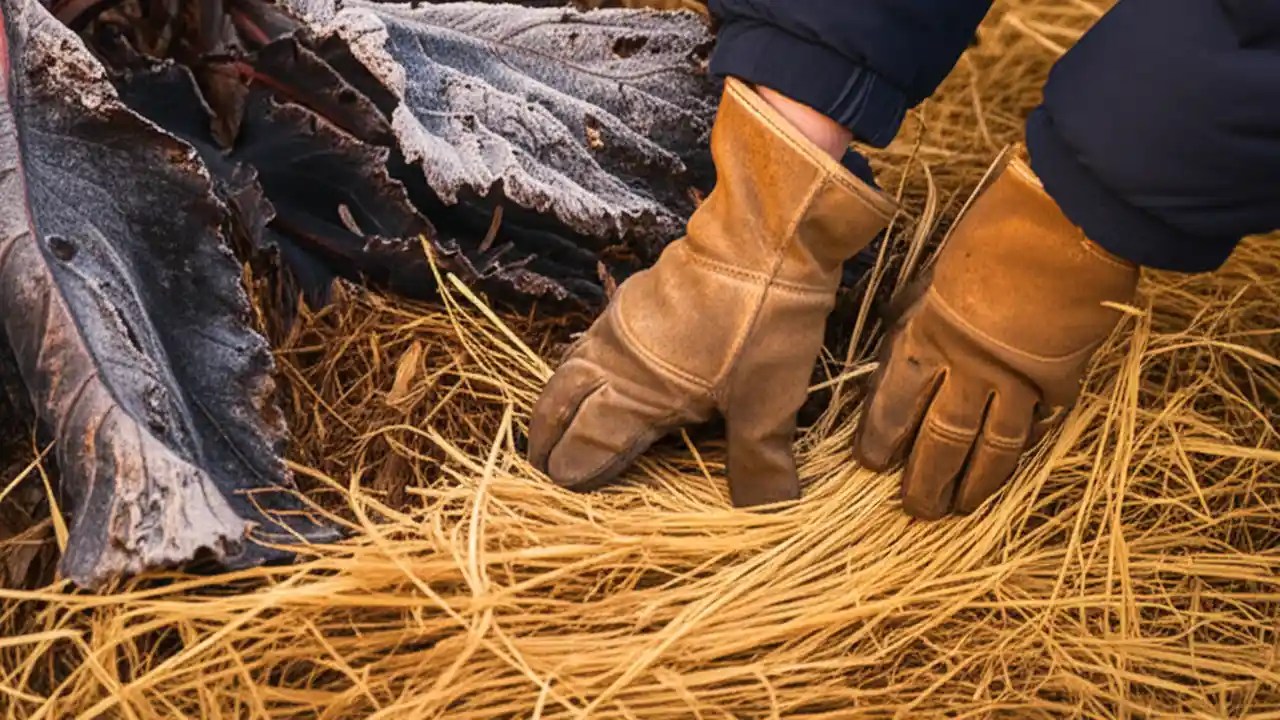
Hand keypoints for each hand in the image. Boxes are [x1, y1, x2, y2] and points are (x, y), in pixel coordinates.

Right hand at [528, 78, 893, 504]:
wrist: (765, 235)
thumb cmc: (765, 325)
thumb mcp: (770, 404)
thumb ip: (760, 462)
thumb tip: (769, 513)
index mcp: (637, 397)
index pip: (586, 446)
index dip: (574, 472)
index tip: (566, 492)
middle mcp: (612, 363)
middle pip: (559, 406)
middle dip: (547, 439)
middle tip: (541, 463)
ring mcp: (617, 326)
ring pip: (567, 370)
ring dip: (556, 401)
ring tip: (556, 422)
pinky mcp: (632, 298)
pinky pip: (588, 341)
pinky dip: (578, 365)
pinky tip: (595, 366)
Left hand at [853, 148, 1138, 518]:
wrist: (1065, 221)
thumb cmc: (990, 234)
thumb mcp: (932, 275)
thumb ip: (917, 319)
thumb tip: (902, 348)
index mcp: (926, 339)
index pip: (894, 406)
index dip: (881, 440)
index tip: (873, 463)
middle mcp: (967, 370)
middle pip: (940, 440)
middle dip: (925, 481)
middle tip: (916, 510)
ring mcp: (1017, 381)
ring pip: (991, 449)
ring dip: (974, 483)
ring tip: (962, 508)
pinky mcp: (1062, 381)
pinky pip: (1038, 425)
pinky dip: (1024, 446)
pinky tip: (1012, 463)